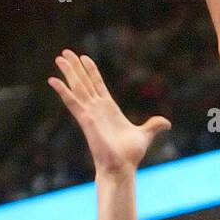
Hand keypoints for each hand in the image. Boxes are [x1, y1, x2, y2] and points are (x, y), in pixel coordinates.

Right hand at [48, 50, 169, 175]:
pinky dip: (62, 91)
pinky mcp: (85, 120)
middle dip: (75, 67)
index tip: (83, 57)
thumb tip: (167, 123)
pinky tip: (52, 80)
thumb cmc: (130, 154)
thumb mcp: (145, 134)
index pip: (98, 84)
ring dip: (68, 72)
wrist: (122, 167)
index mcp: (109, 108)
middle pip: (84, 82)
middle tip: (65, 52)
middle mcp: (97, 108)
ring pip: (77, 87)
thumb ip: (154, 125)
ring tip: (58, 57)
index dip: (91, 71)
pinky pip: (72, 102)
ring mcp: (90, 113)